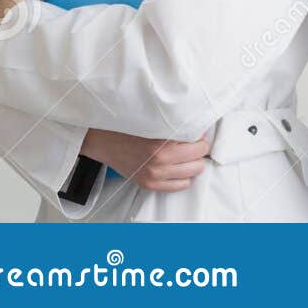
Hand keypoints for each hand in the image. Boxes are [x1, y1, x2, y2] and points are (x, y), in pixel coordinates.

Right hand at [80, 129, 209, 192]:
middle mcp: (159, 163)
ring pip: (192, 174)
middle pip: (198, 162)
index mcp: (163, 145)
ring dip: (192, 164)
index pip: (200, 146)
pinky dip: (182, 177)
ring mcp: (154, 176)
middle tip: (192, 144)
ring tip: (185, 155)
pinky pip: (180, 186)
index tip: (196, 134)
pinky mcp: (148, 184)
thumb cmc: (131, 127)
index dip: (201, 138)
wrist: (105, 140)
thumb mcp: (156, 122)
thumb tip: (202, 129)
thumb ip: (178, 126)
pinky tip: (177, 167)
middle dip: (198, 152)